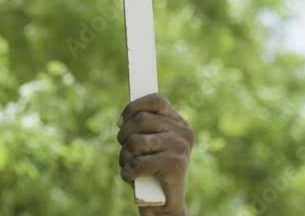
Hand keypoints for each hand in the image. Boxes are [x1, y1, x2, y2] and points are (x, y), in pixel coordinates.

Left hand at [117, 94, 193, 215]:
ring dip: (124, 156)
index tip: (120, 121)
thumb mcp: (148, 144)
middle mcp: (184, 133)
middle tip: (124, 150)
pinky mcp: (174, 167)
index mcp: (179, 123)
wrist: (164, 204)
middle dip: (123, 135)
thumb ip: (141, 127)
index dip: (133, 107)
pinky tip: (130, 177)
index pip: (156, 100)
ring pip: (136, 141)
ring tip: (128, 165)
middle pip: (141, 120)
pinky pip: (138, 163)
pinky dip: (128, 171)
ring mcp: (180, 149)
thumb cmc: (151, 171)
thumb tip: (122, 119)